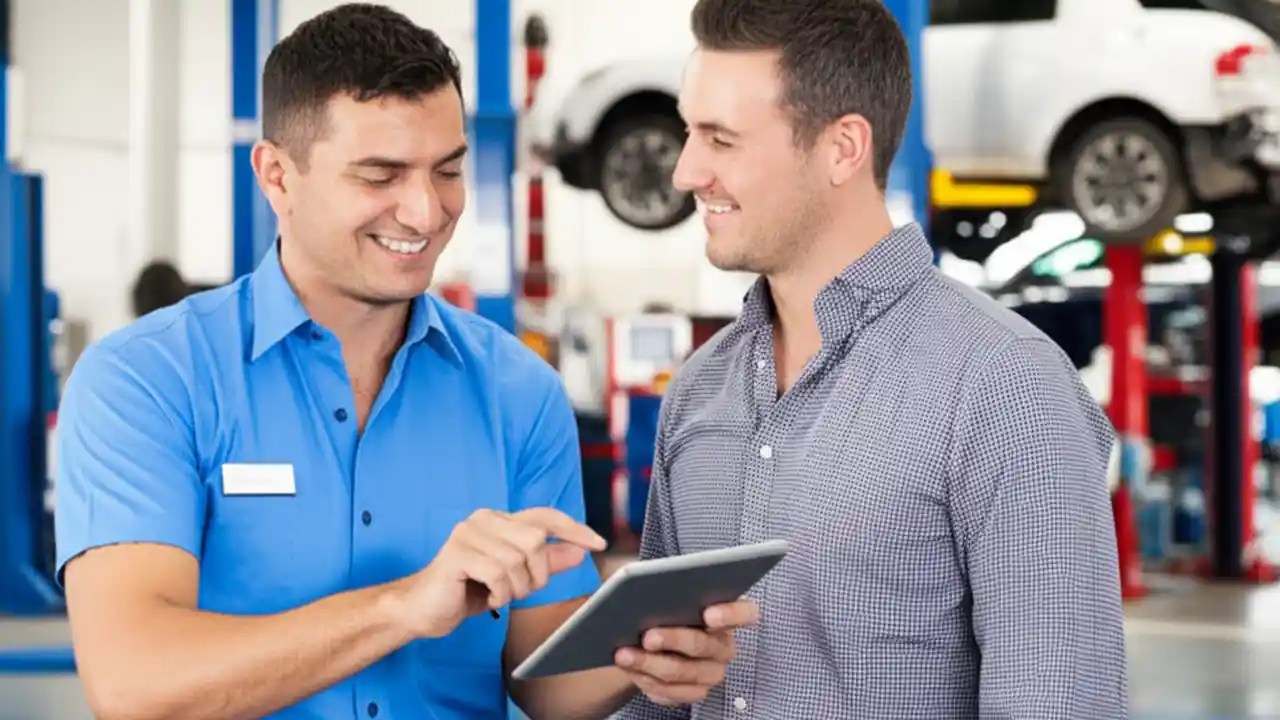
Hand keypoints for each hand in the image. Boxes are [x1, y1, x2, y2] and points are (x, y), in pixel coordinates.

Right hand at [394, 508, 606, 638]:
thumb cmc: (468, 590)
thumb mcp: (515, 577)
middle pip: (535, 541)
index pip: (546, 516)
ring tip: (498, 595)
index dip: (574, 529)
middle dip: (536, 574)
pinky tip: (487, 598)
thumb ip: (546, 562)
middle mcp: (484, 519)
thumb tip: (580, 551)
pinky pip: (498, 573)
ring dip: (515, 588)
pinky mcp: (457, 553)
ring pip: (517, 560)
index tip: (598, 544)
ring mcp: (468, 533)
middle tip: (518, 590)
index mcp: (500, 520)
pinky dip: (499, 594)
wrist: (423, 609)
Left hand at [614, 600, 759, 705]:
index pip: (745, 613)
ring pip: (682, 672)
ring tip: (624, 654)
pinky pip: (670, 692)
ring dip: (650, 664)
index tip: (708, 614)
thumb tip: (641, 582)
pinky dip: (646, 679)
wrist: (652, 637)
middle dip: (673, 640)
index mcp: (726, 614)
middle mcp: (724, 646)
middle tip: (647, 636)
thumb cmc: (664, 607)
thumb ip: (664, 586)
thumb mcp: (665, 591)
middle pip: (703, 645)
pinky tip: (629, 668)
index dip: (730, 613)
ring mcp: (710, 672)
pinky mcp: (693, 692)